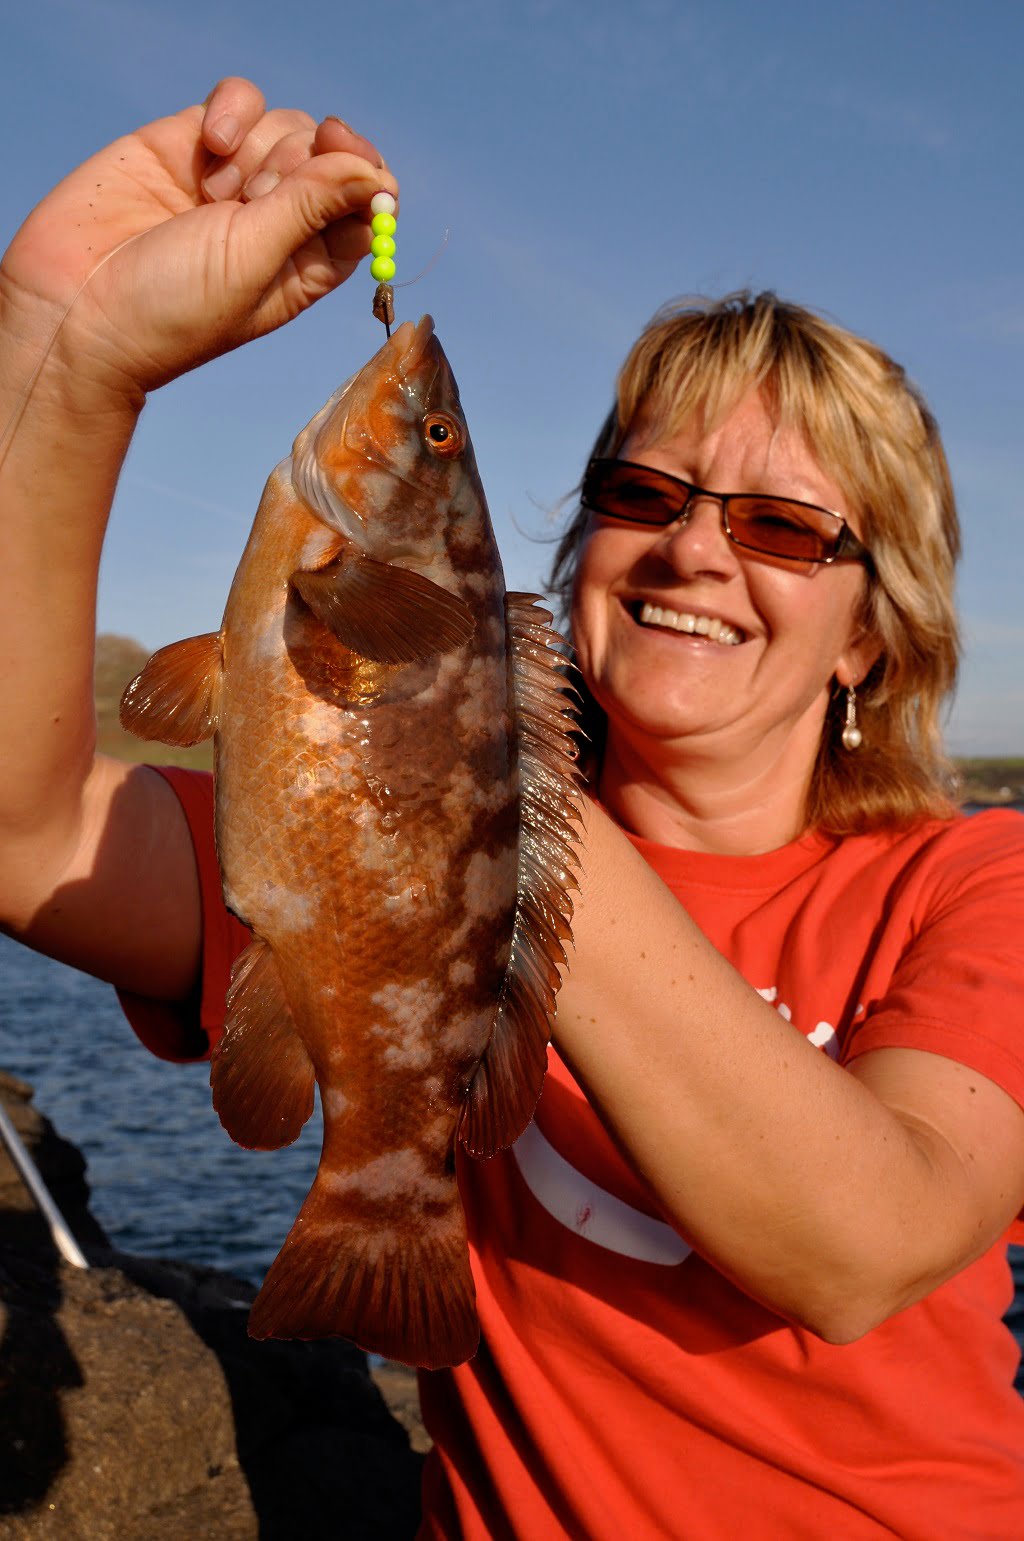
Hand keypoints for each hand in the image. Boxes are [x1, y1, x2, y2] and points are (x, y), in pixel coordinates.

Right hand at [0, 77, 395, 403]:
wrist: (76, 308)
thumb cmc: (172, 310)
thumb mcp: (254, 262)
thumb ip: (312, 206)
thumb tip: (374, 172)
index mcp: (308, 263)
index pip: (366, 206)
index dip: (367, 178)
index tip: (353, 166)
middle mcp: (278, 220)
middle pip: (329, 156)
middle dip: (300, 165)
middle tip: (255, 199)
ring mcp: (235, 179)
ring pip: (286, 125)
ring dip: (259, 147)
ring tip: (214, 192)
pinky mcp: (190, 144)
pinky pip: (239, 102)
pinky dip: (232, 110)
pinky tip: (209, 142)